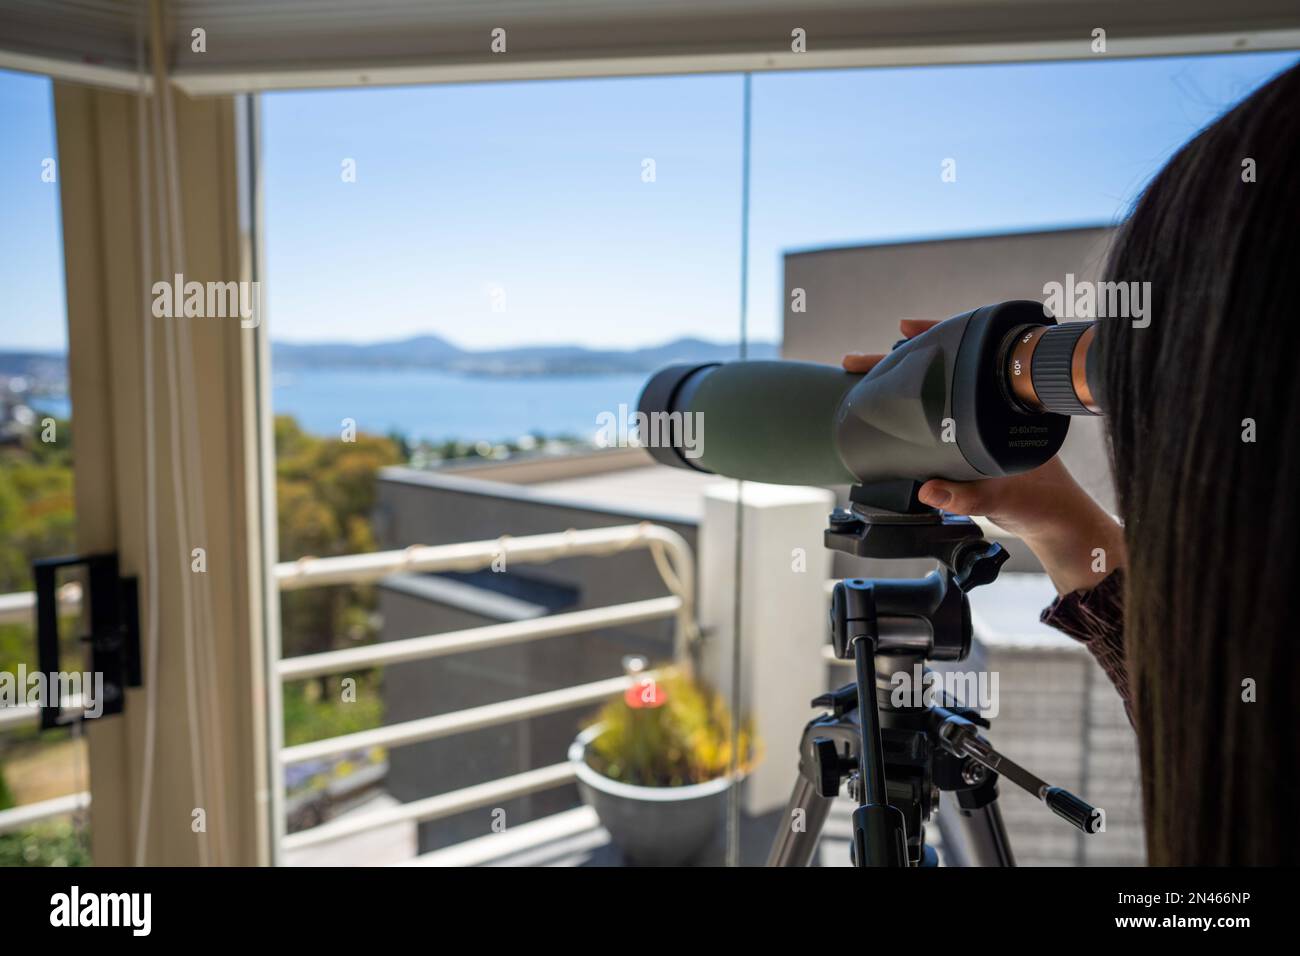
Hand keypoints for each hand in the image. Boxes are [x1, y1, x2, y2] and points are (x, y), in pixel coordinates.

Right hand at [842, 321, 1125, 595]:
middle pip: (938, 371)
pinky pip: (928, 415)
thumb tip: (928, 491)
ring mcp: (974, 422)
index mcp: (1000, 408)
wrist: (1054, 519)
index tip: (903, 328)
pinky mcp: (963, 441)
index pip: (966, 356)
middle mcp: (986, 408)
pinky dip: (904, 407)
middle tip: (854, 363)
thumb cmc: (1039, 502)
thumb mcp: (1002, 500)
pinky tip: (881, 408)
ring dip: (896, 381)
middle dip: (895, 361)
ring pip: (931, 390)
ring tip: (860, 377)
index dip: (934, 336)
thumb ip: (966, 497)